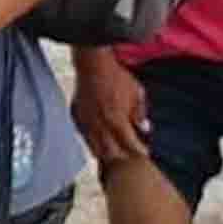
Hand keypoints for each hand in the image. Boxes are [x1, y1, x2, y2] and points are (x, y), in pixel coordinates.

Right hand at [72, 51, 151, 167]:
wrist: (93, 63)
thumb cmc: (115, 75)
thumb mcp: (136, 92)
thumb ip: (140, 112)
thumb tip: (145, 128)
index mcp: (117, 120)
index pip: (129, 144)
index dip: (138, 151)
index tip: (144, 154)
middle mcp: (101, 125)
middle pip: (111, 152)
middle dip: (122, 157)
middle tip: (129, 159)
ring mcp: (87, 122)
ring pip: (94, 147)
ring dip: (105, 154)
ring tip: (113, 156)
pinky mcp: (77, 116)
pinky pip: (83, 136)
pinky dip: (91, 142)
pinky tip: (96, 143)